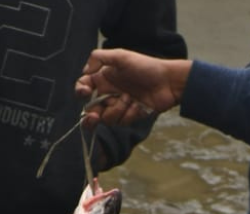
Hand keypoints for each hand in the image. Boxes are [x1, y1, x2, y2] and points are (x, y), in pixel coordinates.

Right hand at [75, 49, 191, 127]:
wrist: (169, 82)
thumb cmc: (146, 67)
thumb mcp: (121, 56)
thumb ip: (99, 58)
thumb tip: (85, 71)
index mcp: (104, 78)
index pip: (83, 88)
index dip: (81, 92)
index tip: (86, 92)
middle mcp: (109, 93)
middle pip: (91, 110)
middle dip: (90, 116)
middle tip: (94, 116)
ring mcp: (120, 105)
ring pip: (107, 118)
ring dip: (116, 110)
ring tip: (129, 99)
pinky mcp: (132, 115)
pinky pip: (123, 121)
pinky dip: (130, 114)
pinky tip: (139, 105)